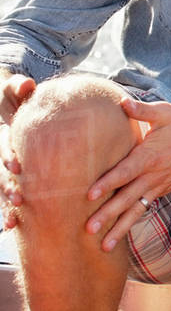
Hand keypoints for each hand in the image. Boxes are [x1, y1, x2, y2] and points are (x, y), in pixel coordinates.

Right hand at [0, 74, 35, 229]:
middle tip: (19, 198)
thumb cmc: (15, 96)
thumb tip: (27, 84)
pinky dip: (6, 211)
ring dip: (5, 204)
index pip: (3, 146)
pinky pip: (4, 195)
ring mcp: (0, 165)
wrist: (7, 106)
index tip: (17, 166)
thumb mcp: (13, 89)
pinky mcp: (7, 175)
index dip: (8, 156)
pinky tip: (10, 226)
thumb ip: (18, 86)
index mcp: (3, 134)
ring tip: (12, 220)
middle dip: (7, 186)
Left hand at [85, 98, 170, 250]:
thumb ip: (142, 110)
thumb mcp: (165, 112)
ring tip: (103, 246)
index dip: (107, 184)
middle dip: (108, 215)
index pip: (125, 172)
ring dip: (119, 228)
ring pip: (136, 210)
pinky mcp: (162, 190)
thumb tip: (122, 102)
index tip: (89, 196)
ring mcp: (159, 186)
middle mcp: (153, 175)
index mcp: (150, 155)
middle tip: (88, 229)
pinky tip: (119, 234)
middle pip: (127, 198)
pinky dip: (132, 222)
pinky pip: (144, 208)